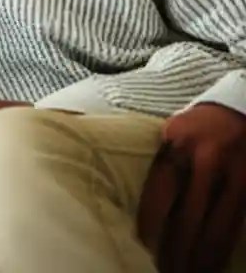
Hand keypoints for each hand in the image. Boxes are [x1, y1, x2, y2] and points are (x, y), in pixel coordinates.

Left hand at [137, 103, 245, 272]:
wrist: (239, 109)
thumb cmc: (195, 127)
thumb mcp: (170, 135)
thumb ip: (159, 166)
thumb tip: (131, 202)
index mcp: (177, 147)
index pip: (159, 194)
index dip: (150, 225)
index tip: (140, 247)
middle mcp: (206, 162)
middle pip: (187, 218)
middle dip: (175, 250)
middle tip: (162, 271)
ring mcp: (233, 177)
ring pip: (215, 229)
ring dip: (200, 257)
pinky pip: (235, 227)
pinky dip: (221, 249)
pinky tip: (211, 265)